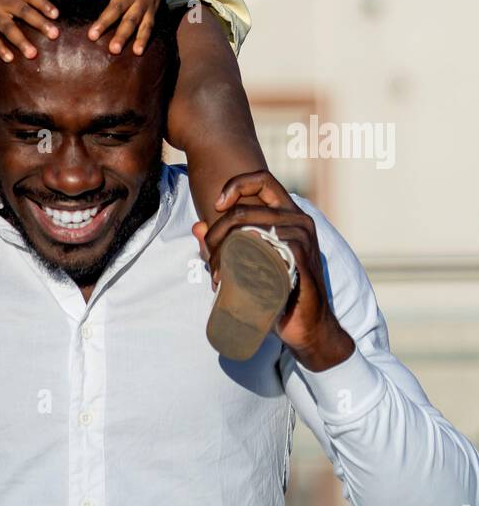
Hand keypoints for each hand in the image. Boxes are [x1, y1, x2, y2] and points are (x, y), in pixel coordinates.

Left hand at [72, 0, 171, 53]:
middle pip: (118, 6)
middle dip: (106, 21)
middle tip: (92, 35)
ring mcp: (144, 1)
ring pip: (133, 20)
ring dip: (124, 35)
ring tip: (114, 49)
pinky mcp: (152, 8)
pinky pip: (148, 25)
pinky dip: (144, 39)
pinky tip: (137, 52)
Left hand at [192, 171, 355, 370]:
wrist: (308, 325)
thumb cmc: (278, 290)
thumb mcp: (248, 262)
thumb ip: (223, 243)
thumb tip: (196, 227)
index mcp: (289, 214)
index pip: (262, 180)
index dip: (236, 185)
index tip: (217, 205)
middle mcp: (299, 220)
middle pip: (244, 210)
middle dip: (217, 233)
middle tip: (208, 257)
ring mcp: (302, 238)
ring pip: (248, 231)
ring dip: (224, 253)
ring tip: (217, 275)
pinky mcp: (300, 257)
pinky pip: (262, 248)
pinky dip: (239, 264)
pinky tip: (230, 281)